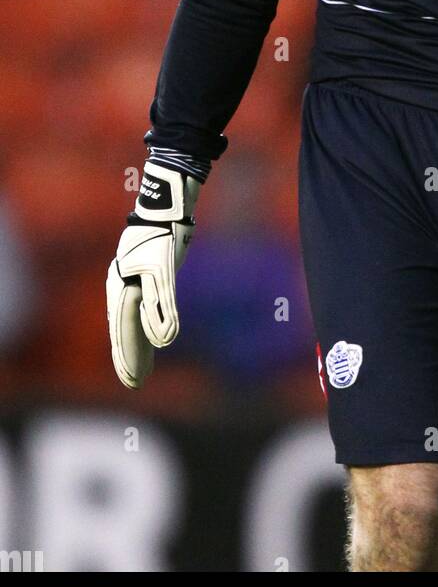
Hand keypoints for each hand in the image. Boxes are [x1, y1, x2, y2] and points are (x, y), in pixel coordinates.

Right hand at [107, 162, 198, 388]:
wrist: (166, 204)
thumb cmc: (162, 237)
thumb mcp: (163, 272)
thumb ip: (162, 306)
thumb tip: (164, 340)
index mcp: (122, 289)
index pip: (123, 332)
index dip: (128, 358)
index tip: (132, 381)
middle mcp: (122, 286)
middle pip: (124, 329)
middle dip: (129, 356)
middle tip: (135, 382)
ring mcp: (132, 280)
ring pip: (131, 320)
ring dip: (136, 343)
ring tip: (141, 366)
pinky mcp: (145, 274)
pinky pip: (141, 306)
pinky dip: (144, 324)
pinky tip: (150, 334)